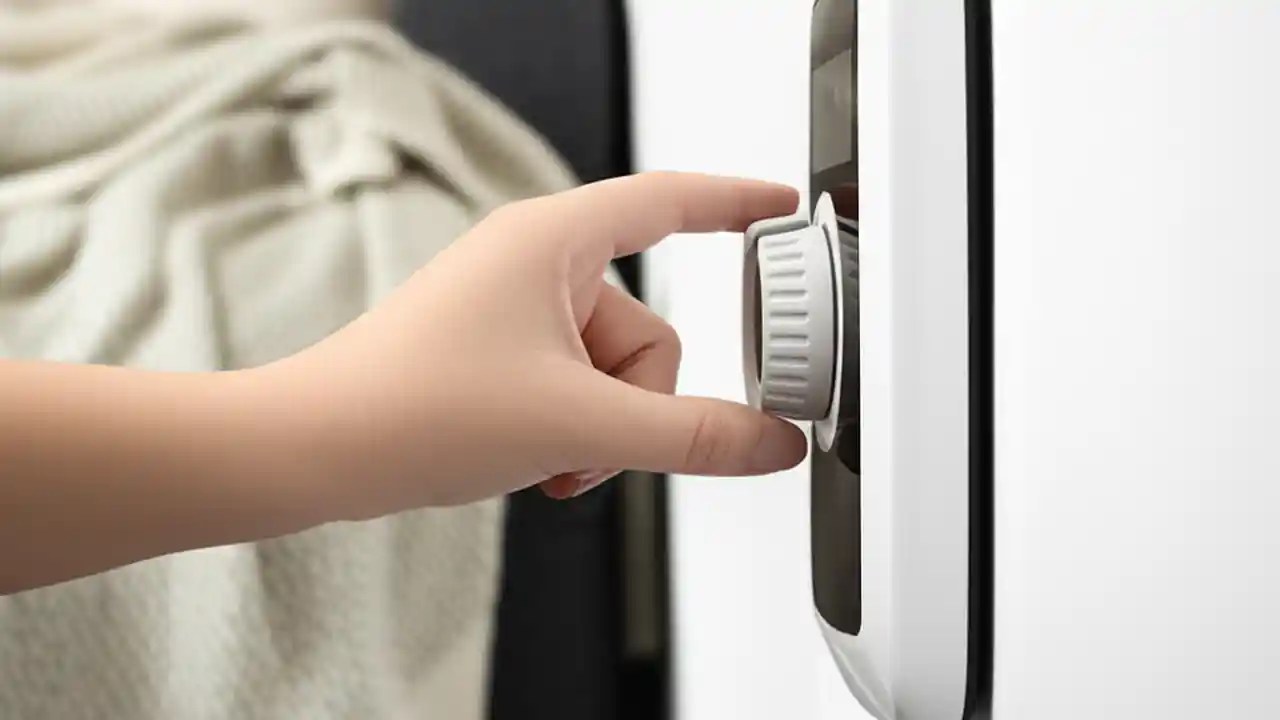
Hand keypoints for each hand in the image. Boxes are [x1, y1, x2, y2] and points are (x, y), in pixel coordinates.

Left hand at [271, 172, 806, 515]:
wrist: (317, 453)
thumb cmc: (414, 410)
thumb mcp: (579, 425)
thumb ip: (691, 436)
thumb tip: (770, 442)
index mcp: (552, 240)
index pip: (669, 201)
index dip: (736, 202)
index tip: (781, 207)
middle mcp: (533, 263)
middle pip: (647, 329)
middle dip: (636, 403)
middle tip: (592, 440)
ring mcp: (512, 310)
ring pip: (612, 374)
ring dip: (600, 430)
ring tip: (549, 458)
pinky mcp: (497, 352)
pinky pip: (575, 388)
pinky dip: (572, 432)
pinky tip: (536, 463)